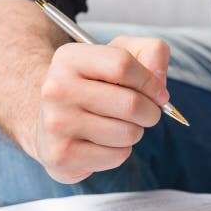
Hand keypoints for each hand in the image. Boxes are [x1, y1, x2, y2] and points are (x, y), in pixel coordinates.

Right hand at [35, 36, 170, 182]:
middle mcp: (57, 89)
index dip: (151, 82)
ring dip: (134, 132)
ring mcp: (57, 124)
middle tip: (145, 114)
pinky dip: (120, 152)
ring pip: (128, 133)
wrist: (50, 125)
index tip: (159, 94)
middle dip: (150, 112)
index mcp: (69, 59)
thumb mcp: (119, 59)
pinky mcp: (62, 155)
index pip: (122, 64)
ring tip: (117, 126)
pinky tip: (102, 143)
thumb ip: (151, 53)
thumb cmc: (95, 89)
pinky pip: (117, 156)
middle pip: (130, 104)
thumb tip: (160, 83)